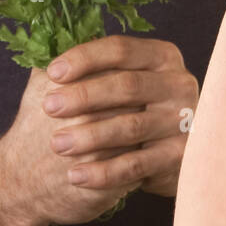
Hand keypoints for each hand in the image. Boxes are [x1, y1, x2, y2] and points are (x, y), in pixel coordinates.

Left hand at [42, 34, 198, 202]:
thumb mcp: (110, 82)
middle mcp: (179, 84)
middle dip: (84, 96)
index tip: (52, 72)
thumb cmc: (122, 109)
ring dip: (90, 135)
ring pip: (131, 126)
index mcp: (162, 57)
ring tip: (57, 144)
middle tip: (49, 107)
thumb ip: (85, 67)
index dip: (85, 58)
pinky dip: (104, 172)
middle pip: (128, 85)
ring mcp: (183, 121)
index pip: (122, 49)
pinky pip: (137, 165)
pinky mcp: (179, 156)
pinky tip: (76, 176)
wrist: (153, 156)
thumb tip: (42, 49)